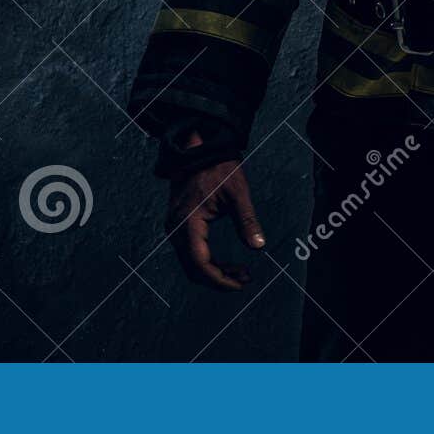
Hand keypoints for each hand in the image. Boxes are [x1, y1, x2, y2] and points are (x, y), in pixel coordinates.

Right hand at [166, 144, 266, 292]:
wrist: (199, 150)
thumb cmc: (219, 168)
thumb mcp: (237, 192)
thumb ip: (247, 221)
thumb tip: (259, 246)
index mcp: (188, 222)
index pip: (200, 263)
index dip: (219, 279)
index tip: (241, 283)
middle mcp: (175, 229)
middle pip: (193, 268)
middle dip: (219, 279)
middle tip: (245, 279)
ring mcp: (174, 228)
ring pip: (191, 263)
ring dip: (214, 272)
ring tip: (241, 272)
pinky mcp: (178, 226)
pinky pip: (190, 252)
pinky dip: (207, 262)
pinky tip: (226, 264)